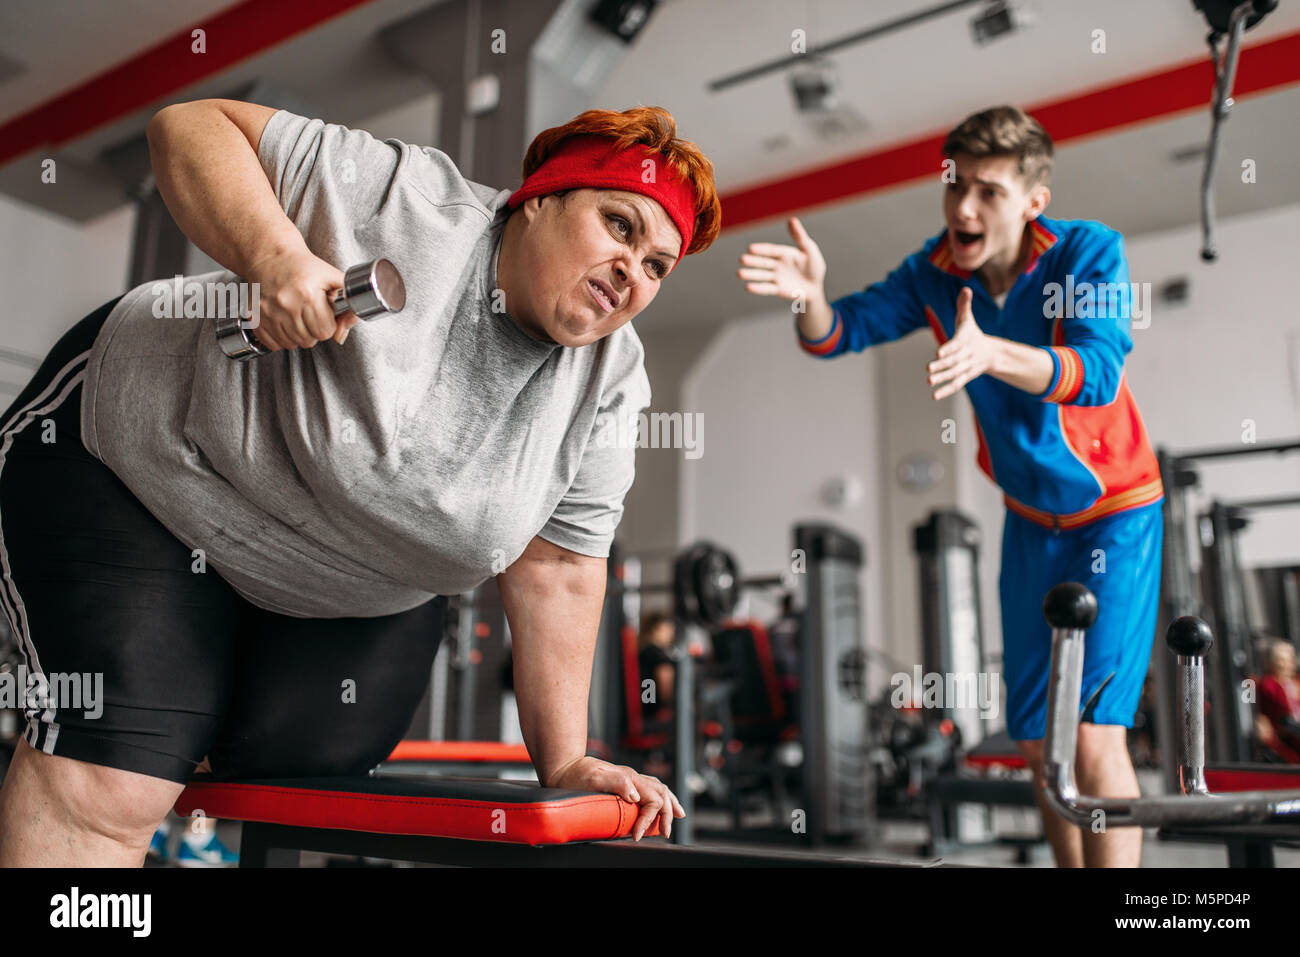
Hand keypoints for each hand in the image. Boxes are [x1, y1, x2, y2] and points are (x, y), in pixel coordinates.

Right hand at [243, 246, 356, 350]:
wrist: (271, 255)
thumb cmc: (303, 267)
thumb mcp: (333, 278)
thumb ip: (348, 306)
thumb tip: (341, 335)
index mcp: (308, 295)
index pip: (325, 332)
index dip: (328, 325)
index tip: (325, 315)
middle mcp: (286, 304)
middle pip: (308, 341)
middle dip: (313, 331)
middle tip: (311, 315)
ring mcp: (268, 312)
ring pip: (291, 344)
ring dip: (297, 335)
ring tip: (298, 316)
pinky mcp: (255, 317)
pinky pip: (272, 344)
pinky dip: (280, 338)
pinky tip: (284, 322)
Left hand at [547, 756, 684, 840]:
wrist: (565, 765)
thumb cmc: (575, 773)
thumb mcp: (593, 777)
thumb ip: (616, 783)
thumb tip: (635, 795)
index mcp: (629, 778)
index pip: (652, 800)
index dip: (648, 820)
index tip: (637, 836)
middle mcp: (633, 777)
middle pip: (661, 795)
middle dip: (666, 815)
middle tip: (665, 833)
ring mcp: (630, 779)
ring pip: (660, 789)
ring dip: (670, 804)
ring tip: (679, 816)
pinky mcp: (626, 782)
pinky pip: (652, 788)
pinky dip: (662, 797)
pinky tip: (663, 803)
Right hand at [738, 217, 827, 304]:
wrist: (816, 287)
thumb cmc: (814, 266)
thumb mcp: (809, 249)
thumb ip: (799, 236)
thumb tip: (791, 219)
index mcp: (784, 253)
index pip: (771, 250)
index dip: (761, 250)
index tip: (750, 248)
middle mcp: (777, 264)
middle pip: (763, 262)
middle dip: (753, 261)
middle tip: (742, 259)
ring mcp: (776, 277)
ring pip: (762, 275)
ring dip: (751, 274)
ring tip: (739, 273)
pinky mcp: (777, 290)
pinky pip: (767, 288)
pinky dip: (758, 288)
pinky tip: (748, 287)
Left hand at [928, 287, 998, 399]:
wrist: (990, 353)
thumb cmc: (971, 333)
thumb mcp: (967, 319)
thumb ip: (964, 305)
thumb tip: (965, 288)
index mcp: (966, 340)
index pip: (957, 344)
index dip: (948, 349)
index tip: (938, 353)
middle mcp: (967, 355)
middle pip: (954, 361)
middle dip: (942, 366)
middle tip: (928, 370)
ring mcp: (967, 367)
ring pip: (955, 374)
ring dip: (942, 379)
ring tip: (929, 381)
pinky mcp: (965, 377)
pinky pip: (956, 385)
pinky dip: (946, 390)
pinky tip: (935, 395)